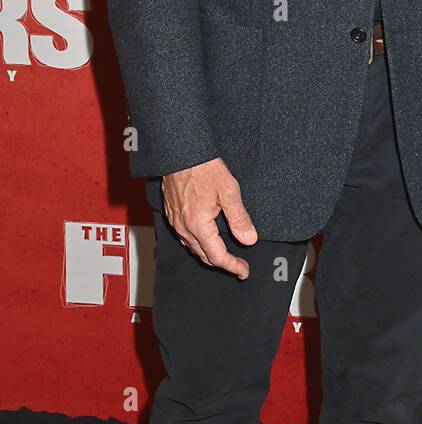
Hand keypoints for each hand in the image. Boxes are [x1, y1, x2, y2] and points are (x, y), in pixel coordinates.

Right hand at [162, 157, 258, 277]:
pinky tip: (207, 237)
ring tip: (225, 254)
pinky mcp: (171, 213)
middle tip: (238, 265)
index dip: (232, 266)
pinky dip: (198, 242)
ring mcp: (175, 221)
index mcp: (198, 224)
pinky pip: (185, 236)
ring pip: (193, 247)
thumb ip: (239, 218)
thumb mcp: (229, 191)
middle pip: (204, 255)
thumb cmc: (203, 167)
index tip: (243, 271)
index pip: (217, 255)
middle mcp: (184, 226)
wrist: (181, 152)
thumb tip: (249, 239)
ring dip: (209, 254)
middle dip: (222, 263)